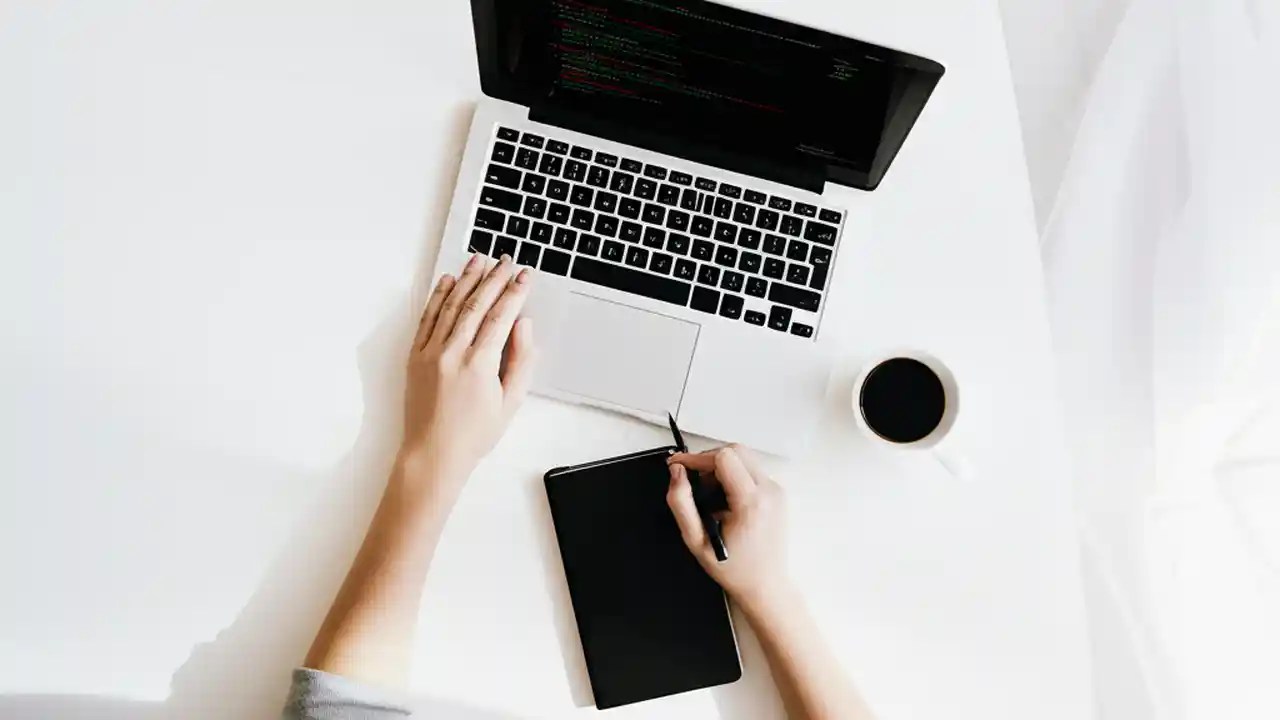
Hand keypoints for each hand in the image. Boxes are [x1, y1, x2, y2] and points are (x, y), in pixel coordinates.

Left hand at [401, 254, 536, 492]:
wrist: (432, 454)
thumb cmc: (473, 435)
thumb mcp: (510, 402)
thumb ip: (521, 361)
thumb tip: (524, 326)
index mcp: (480, 364)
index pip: (501, 316)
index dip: (515, 292)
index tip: (524, 275)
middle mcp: (453, 353)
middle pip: (476, 304)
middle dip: (493, 278)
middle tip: (505, 260)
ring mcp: (430, 353)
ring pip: (450, 306)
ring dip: (466, 280)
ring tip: (478, 260)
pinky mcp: (415, 357)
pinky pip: (427, 319)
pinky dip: (437, 297)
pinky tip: (447, 282)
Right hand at [666, 445, 793, 611]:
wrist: (765, 585)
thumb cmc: (735, 568)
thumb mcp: (696, 540)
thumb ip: (681, 503)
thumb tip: (677, 474)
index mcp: (751, 503)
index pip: (723, 458)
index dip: (696, 458)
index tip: (680, 465)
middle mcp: (769, 492)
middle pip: (735, 451)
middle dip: (708, 460)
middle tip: (692, 480)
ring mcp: (776, 491)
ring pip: (744, 457)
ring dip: (721, 467)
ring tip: (708, 493)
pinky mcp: (777, 494)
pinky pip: (752, 469)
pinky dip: (733, 475)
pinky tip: (723, 498)